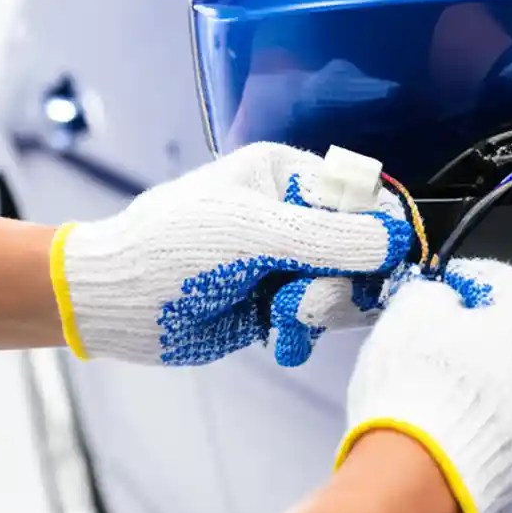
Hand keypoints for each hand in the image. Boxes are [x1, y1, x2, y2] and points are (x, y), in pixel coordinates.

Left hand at [51, 142, 411, 365]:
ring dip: (320, 310)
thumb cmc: (171, 249)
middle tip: (307, 298)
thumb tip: (397, 240)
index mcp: (286, 176)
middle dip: (341, 280)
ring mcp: (285, 262)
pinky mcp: (276, 303)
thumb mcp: (256, 235)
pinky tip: (278, 336)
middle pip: (361, 249)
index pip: (360, 197)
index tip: (381, 264)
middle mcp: (292, 217)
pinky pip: (318, 320)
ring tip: (285, 317)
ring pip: (343, 288)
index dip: (378, 232)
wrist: (114, 304)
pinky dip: (303, 333)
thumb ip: (332, 238)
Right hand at [337, 259, 511, 512]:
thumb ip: (434, 293)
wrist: (421, 486)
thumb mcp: (412, 311)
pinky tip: (453, 428)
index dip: (461, 282)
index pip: (502, 282)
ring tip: (440, 392)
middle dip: (480, 335)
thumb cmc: (421, 390)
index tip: (435, 292)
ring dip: (489, 381)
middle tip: (433, 343)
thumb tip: (442, 303)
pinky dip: (492, 421)